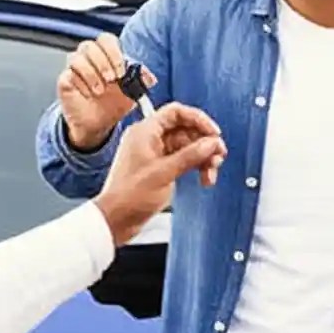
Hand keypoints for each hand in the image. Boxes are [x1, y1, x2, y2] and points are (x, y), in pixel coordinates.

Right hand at [57, 33, 157, 150]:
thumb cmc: (113, 104)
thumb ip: (140, 82)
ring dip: (91, 74)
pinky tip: (89, 94)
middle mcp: (89, 58)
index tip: (121, 71)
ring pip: (76, 57)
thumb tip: (150, 78)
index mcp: (106, 55)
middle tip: (111, 80)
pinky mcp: (65, 80)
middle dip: (103, 62)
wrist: (98, 124)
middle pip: (89, 45)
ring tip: (100, 91)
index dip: (114, 52)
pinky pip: (69, 74)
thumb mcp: (131, 93)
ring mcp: (74, 68)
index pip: (106, 40)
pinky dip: (81, 84)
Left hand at [93, 103, 226, 244]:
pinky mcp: (159, 169)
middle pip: (185, 130)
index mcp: (145, 132)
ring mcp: (154, 154)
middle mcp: (149, 139)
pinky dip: (194, 167)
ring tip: (211, 172)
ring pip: (186, 147)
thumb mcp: (164, 173)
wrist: (116, 220)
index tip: (213, 133)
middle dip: (204, 143)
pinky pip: (182, 160)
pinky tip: (203, 178)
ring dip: (202, 158)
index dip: (198, 119)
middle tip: (218, 156)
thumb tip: (210, 143)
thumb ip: (190, 156)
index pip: (176, 112)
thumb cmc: (129, 196)